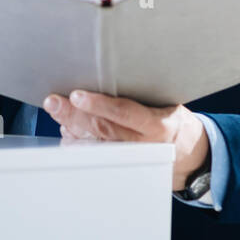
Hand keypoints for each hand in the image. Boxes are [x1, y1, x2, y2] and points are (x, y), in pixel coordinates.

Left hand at [43, 90, 208, 191]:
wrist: (185, 150)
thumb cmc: (171, 118)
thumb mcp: (167, 102)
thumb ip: (142, 93)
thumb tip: (107, 74)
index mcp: (157, 124)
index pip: (124, 113)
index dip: (99, 105)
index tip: (77, 95)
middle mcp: (142, 144)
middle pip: (102, 129)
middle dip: (73, 115)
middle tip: (54, 101)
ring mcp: (129, 158)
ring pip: (93, 144)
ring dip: (70, 127)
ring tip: (57, 110)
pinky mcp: (120, 165)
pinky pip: (92, 155)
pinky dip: (76, 141)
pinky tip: (67, 128)